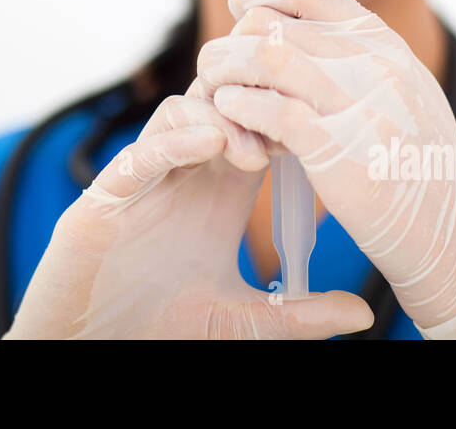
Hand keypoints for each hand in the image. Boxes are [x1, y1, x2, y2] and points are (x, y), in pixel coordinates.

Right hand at [4, 83, 373, 338]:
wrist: (92, 349)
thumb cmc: (159, 327)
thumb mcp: (242, 320)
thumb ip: (298, 315)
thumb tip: (362, 316)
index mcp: (216, 193)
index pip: (253, 129)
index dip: (284, 119)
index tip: (320, 130)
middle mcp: (181, 176)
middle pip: (217, 106)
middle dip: (253, 106)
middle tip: (288, 126)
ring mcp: (143, 181)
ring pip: (179, 115)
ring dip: (219, 121)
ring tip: (253, 152)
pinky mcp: (104, 197)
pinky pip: (139, 153)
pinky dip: (174, 142)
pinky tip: (209, 145)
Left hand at [196, 0, 455, 338]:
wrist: (455, 230)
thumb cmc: (415, 162)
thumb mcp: (398, 88)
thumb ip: (353, 52)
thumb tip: (295, 18)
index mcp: (380, 41)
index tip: (241, 12)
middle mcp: (371, 62)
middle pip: (270, 22)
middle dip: (230, 42)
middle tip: (221, 70)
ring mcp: (357, 104)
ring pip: (264, 57)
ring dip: (225, 72)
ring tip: (217, 92)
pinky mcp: (338, 151)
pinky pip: (271, 111)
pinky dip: (240, 110)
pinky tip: (234, 119)